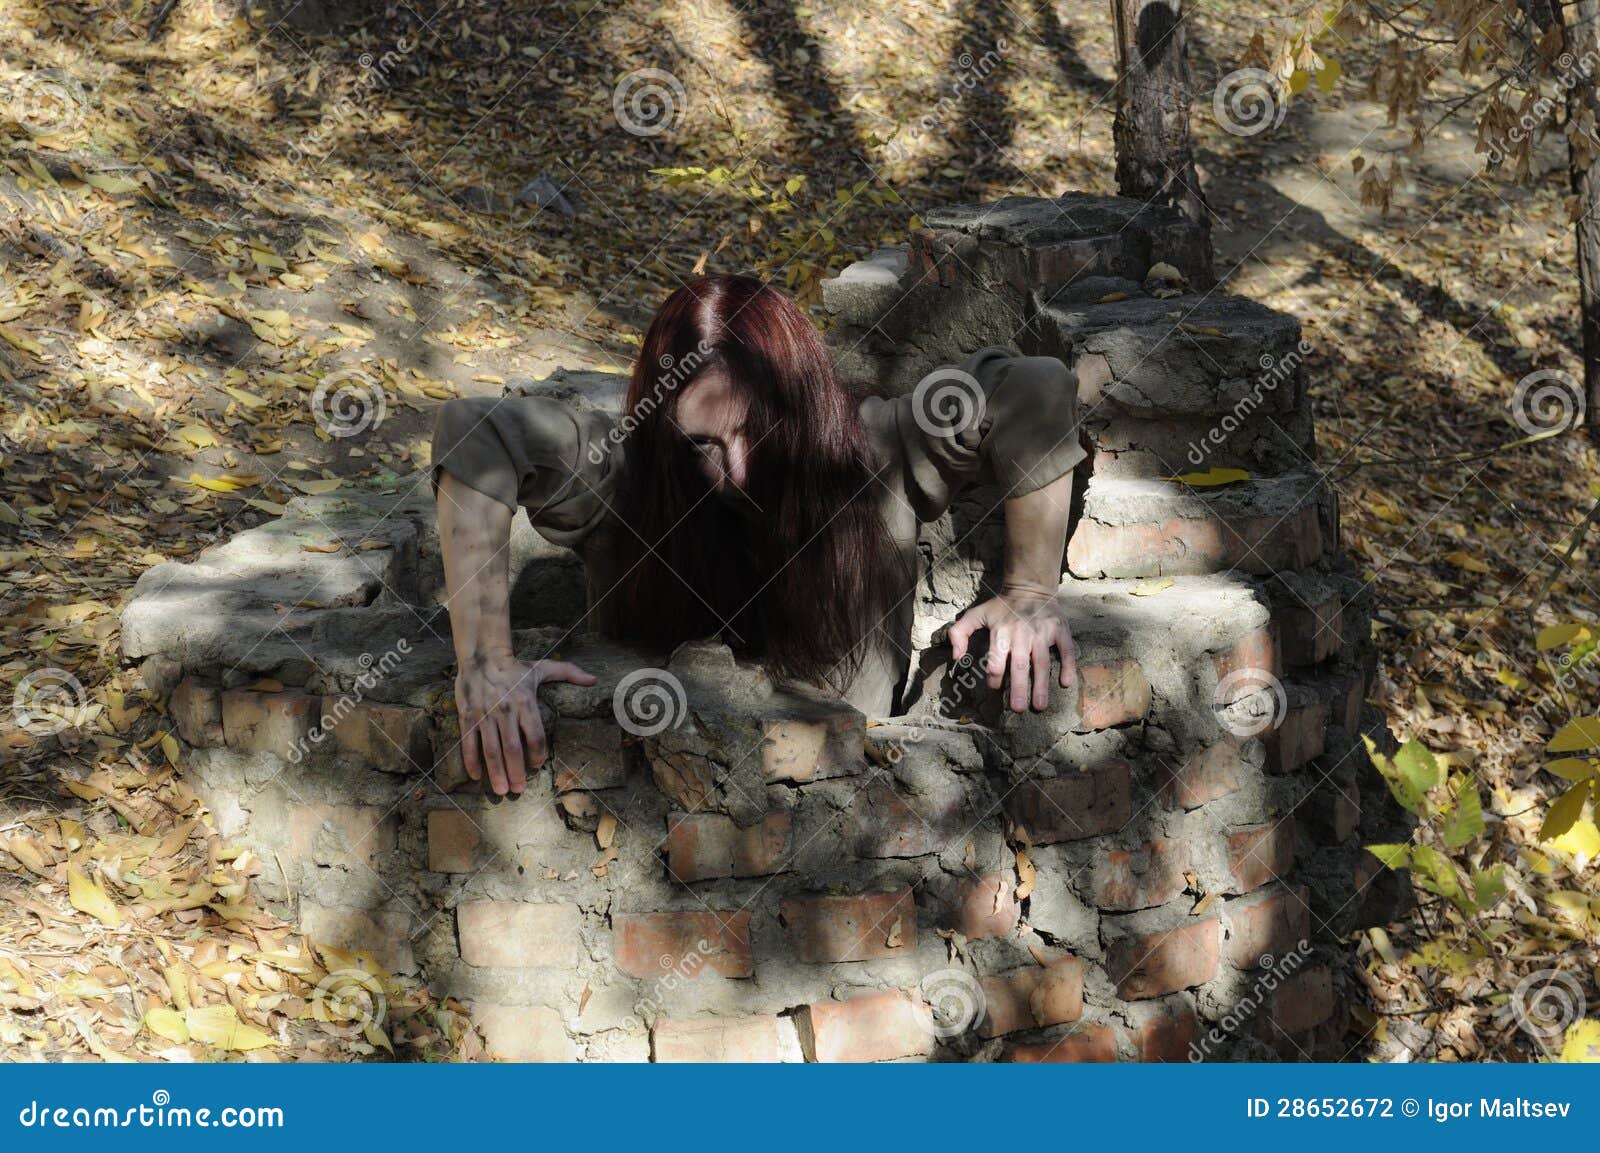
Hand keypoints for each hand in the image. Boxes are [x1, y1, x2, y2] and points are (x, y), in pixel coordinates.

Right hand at [454, 655, 595, 795]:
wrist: (482, 655)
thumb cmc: (516, 666)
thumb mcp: (544, 667)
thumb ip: (569, 673)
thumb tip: (593, 680)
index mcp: (526, 702)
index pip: (535, 735)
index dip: (538, 754)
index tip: (537, 766)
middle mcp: (506, 710)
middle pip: (513, 749)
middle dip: (516, 772)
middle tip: (519, 790)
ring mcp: (485, 715)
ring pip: (491, 750)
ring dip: (496, 772)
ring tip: (502, 791)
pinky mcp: (468, 716)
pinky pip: (469, 742)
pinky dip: (471, 761)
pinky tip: (476, 776)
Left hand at [948, 591, 1075, 712]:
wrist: (1030, 587)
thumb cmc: (1000, 606)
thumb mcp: (975, 614)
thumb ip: (959, 633)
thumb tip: (956, 658)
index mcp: (1001, 632)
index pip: (996, 661)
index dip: (994, 678)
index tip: (995, 689)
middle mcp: (1022, 634)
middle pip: (1019, 666)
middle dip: (1018, 689)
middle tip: (1018, 709)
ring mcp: (1043, 633)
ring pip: (1042, 663)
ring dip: (1041, 686)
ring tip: (1040, 706)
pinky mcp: (1060, 630)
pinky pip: (1066, 650)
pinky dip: (1068, 666)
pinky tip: (1066, 683)